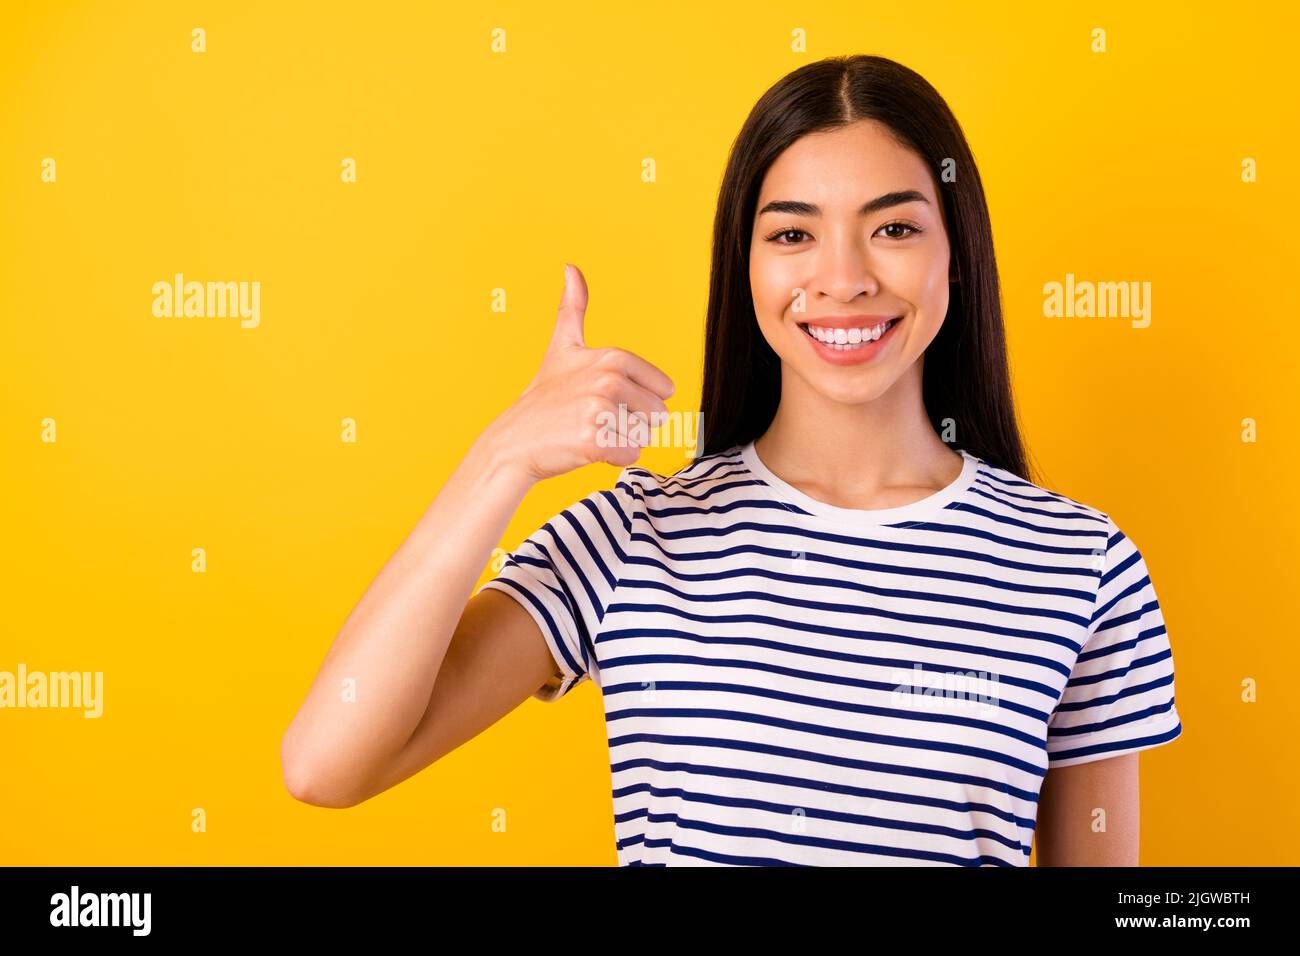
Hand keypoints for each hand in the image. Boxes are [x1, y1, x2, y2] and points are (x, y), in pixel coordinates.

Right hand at [487, 263, 674, 482]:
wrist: (514, 441)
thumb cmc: (544, 396)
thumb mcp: (562, 347)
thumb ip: (573, 307)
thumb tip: (570, 267)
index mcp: (613, 357)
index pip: (664, 389)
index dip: (640, 399)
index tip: (607, 397)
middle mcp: (609, 380)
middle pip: (658, 415)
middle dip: (633, 422)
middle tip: (596, 417)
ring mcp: (600, 411)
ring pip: (645, 436)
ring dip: (622, 440)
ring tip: (589, 430)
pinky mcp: (594, 441)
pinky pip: (630, 456)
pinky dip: (612, 458)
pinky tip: (586, 447)